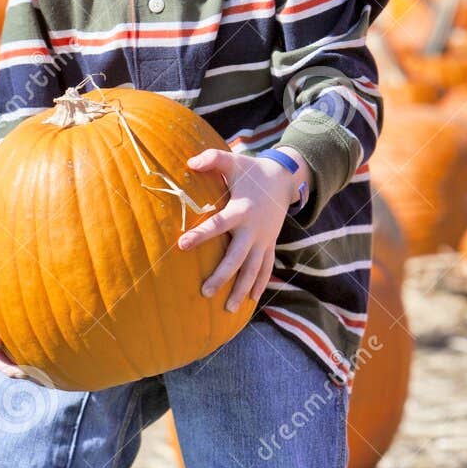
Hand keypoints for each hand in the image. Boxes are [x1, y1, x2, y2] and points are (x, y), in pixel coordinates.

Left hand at [176, 148, 302, 311]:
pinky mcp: (269, 244)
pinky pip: (266, 268)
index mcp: (242, 210)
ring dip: (242, 289)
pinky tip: (250, 300)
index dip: (201, 234)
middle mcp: (254, 229)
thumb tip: (189, 162)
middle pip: (238, 257)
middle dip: (222, 276)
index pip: (219, 224)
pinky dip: (260, 284)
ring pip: (253, 269)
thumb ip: (212, 159)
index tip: (182, 244)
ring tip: (229, 309)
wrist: (284, 179)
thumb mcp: (233, 161)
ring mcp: (264, 239)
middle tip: (205, 292)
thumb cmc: (251, 170)